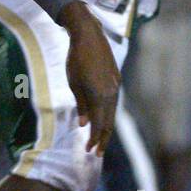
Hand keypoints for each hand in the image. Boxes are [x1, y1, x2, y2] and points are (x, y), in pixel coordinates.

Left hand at [59, 0, 119, 155]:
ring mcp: (116, 86)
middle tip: (96, 153)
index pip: (99, 124)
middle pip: (109, 121)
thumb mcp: (74, 83)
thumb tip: (84, 124)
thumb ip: (81, 104)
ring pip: (112, 112)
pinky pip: (113, 102)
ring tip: (100, 139)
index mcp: (100, 95)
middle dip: (102, 138)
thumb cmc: (76, 60)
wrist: (89, 36)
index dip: (94, 139)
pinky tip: (104, 119)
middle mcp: (111, 93)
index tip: (89, 151)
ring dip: (106, 127)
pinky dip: (108, 113)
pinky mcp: (116, 80)